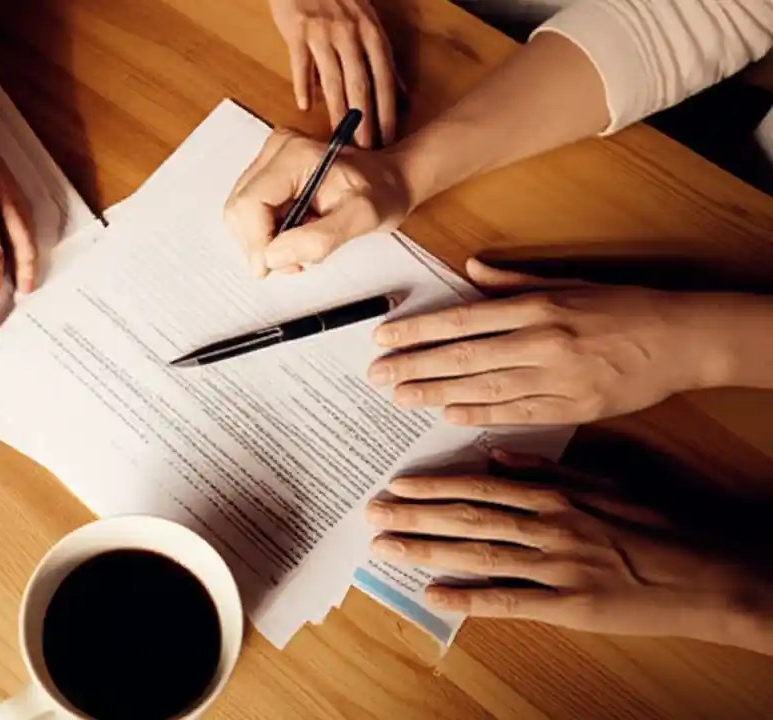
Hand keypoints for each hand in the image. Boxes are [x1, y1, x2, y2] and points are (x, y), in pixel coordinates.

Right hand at [223, 128, 414, 276]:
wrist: (389, 180)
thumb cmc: (381, 192)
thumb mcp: (362, 217)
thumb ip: (318, 239)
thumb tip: (273, 257)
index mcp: (295, 154)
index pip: (248, 205)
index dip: (256, 243)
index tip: (276, 267)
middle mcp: (276, 150)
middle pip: (239, 211)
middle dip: (261, 245)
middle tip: (295, 261)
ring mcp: (269, 159)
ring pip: (241, 215)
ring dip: (264, 241)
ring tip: (300, 245)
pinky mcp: (267, 173)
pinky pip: (250, 213)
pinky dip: (268, 234)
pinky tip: (295, 234)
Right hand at [267, 0, 398, 146]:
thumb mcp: (369, 23)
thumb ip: (381, 59)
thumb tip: (400, 94)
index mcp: (371, 32)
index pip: (384, 78)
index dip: (387, 110)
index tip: (389, 136)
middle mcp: (350, 34)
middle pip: (360, 83)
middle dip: (365, 119)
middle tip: (367, 147)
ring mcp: (323, 33)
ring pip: (332, 78)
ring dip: (337, 110)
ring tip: (340, 136)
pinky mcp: (298, 31)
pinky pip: (301, 64)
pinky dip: (302, 86)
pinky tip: (305, 106)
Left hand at [365, 451, 772, 651]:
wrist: (708, 569)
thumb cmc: (659, 521)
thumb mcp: (606, 479)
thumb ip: (548, 467)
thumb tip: (497, 453)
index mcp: (555, 492)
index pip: (478, 486)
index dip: (431, 486)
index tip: (393, 484)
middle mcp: (548, 526)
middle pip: (466, 517)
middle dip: (413, 515)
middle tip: (371, 514)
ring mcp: (556, 567)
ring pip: (477, 554)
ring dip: (426, 551)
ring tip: (385, 548)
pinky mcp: (568, 605)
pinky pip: (508, 601)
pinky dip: (469, 598)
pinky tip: (433, 595)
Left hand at [368, 259, 733, 424]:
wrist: (683, 339)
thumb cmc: (623, 306)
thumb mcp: (567, 281)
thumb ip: (514, 280)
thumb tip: (469, 270)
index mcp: (536, 307)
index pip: (461, 320)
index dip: (417, 332)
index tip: (384, 339)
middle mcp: (541, 342)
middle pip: (462, 357)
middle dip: (413, 366)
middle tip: (376, 376)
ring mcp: (556, 378)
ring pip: (482, 387)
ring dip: (435, 393)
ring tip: (399, 397)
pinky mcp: (573, 407)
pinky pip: (516, 413)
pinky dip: (480, 414)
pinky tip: (447, 414)